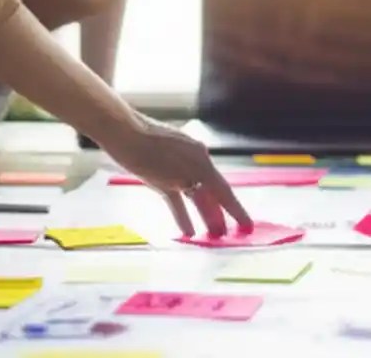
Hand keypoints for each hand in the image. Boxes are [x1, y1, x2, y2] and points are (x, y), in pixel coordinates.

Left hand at [99, 115, 252, 237]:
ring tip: (211, 235)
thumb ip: (192, 185)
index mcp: (202, 160)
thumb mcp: (174, 171)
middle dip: (220, 215)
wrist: (123, 133)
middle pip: (211, 194)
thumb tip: (207, 198)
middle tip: (227, 237)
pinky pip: (177, 197)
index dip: (236, 210)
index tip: (248, 226)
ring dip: (203, 214)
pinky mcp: (162, 174)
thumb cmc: (146, 151)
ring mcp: (179, 167)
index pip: (224, 191)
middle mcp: (195, 162)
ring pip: (196, 195)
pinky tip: (188, 229)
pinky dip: (183, 212)